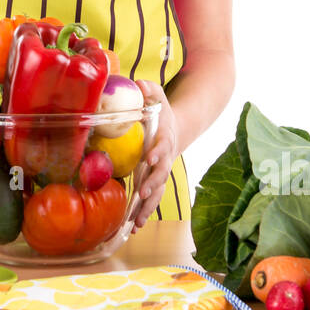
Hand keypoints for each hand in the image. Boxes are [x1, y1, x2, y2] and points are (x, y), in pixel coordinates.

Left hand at [131, 79, 177, 231]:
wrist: (176, 128)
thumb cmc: (162, 112)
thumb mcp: (158, 96)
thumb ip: (149, 90)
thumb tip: (138, 83)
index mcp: (165, 138)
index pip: (163, 145)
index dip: (158, 151)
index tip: (150, 157)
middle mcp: (165, 158)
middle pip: (161, 173)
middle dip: (153, 183)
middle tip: (144, 192)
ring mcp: (161, 172)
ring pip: (157, 192)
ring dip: (148, 206)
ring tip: (137, 223)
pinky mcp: (155, 181)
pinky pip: (151, 199)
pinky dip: (143, 212)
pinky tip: (134, 226)